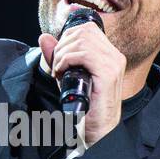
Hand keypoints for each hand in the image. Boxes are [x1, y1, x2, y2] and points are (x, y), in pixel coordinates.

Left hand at [38, 23, 125, 149]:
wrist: (98, 130)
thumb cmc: (85, 106)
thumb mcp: (67, 76)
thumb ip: (57, 55)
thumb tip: (44, 37)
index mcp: (110, 54)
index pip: (88, 28)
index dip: (67, 36)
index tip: (59, 55)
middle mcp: (115, 56)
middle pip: (83, 31)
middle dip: (63, 45)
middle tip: (57, 64)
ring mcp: (113, 64)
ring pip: (82, 40)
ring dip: (63, 54)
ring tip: (58, 70)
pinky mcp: (108, 74)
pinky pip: (84, 54)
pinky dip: (67, 60)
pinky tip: (61, 72)